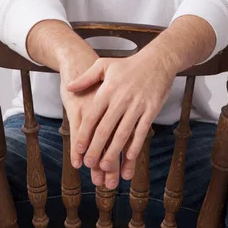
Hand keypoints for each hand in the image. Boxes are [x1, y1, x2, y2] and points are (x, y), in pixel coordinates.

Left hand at [66, 52, 175, 183]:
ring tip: (105, 166)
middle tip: (89, 164)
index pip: (92, 117)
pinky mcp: (151, 109)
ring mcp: (137, 105)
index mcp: (107, 90)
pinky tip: (128, 157)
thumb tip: (69, 87)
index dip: (84, 135)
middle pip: (105, 129)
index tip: (78, 149)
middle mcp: (121, 99)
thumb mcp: (104, 65)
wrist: (157, 60)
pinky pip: (142, 131)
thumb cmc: (129, 65)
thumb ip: (86, 78)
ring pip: (123, 133)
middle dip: (96, 149)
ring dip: (114, 152)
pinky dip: (135, 145)